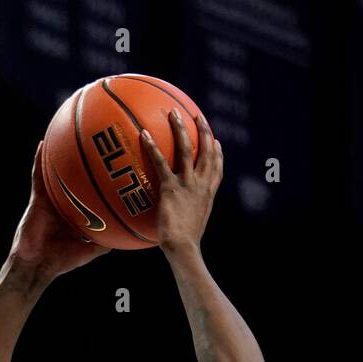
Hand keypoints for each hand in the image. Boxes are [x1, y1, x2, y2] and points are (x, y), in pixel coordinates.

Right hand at [6, 142, 108, 287]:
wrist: (37, 265)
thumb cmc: (62, 260)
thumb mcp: (91, 250)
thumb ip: (106, 241)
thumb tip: (126, 235)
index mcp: (76, 212)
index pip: (90, 191)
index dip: (101, 179)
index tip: (115, 165)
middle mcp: (65, 201)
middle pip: (77, 175)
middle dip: (87, 159)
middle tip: (99, 141)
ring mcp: (51, 198)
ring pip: (58, 171)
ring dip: (62, 153)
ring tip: (69, 131)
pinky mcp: (38, 198)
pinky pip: (38, 175)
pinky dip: (39, 160)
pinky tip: (43, 144)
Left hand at [139, 110, 222, 253]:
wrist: (184, 247)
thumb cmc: (184, 245)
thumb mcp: (190, 227)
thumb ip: (186, 217)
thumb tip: (175, 222)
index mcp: (208, 194)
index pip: (217, 169)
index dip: (217, 153)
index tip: (216, 141)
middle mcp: (201, 184)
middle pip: (207, 151)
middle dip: (204, 131)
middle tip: (198, 116)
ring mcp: (187, 184)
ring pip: (188, 149)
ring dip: (181, 129)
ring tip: (174, 113)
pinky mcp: (171, 187)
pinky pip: (160, 162)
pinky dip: (152, 147)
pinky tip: (144, 134)